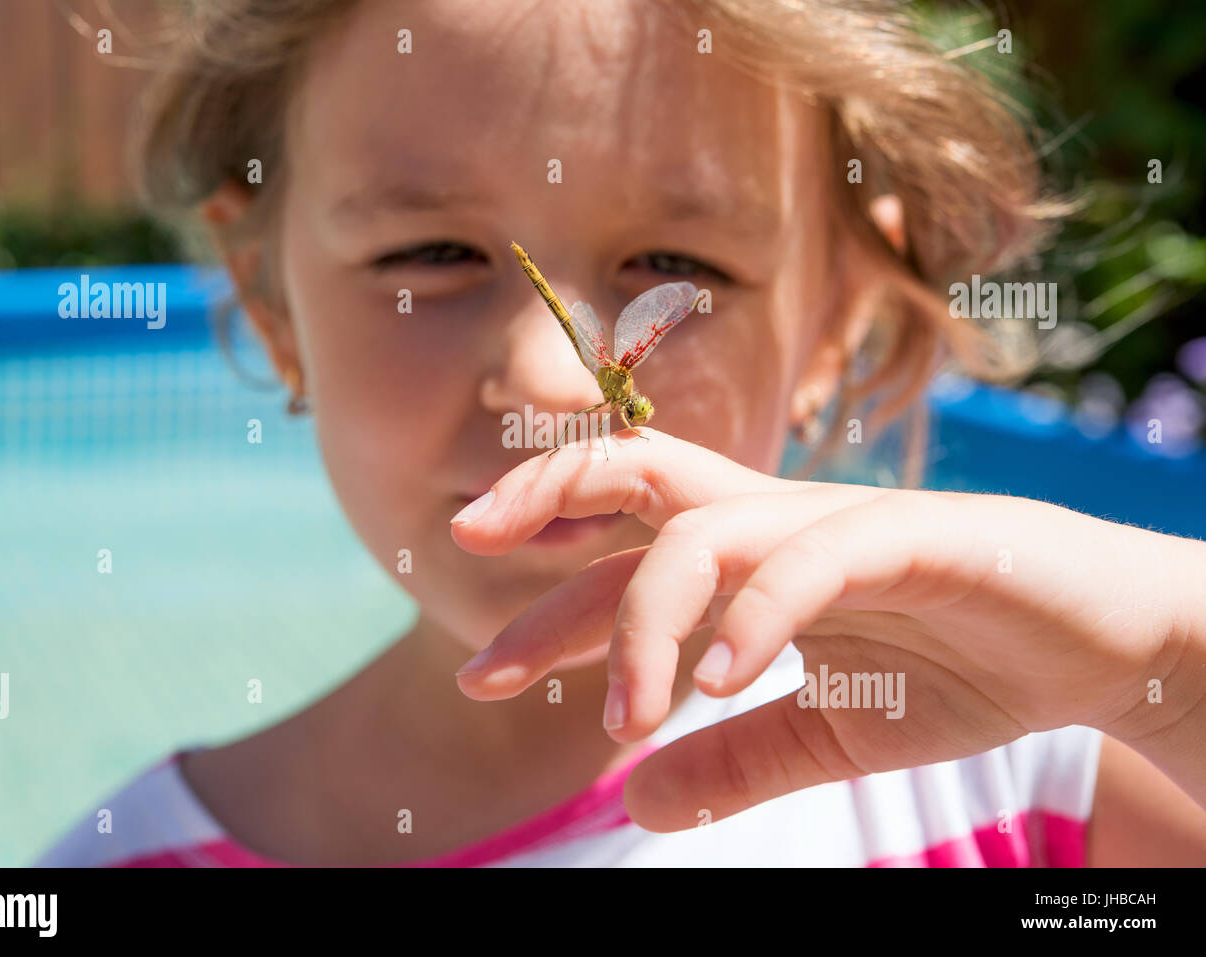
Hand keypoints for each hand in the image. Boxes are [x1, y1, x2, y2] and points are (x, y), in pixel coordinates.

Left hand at [450, 428, 1205, 830]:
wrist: (1102, 642)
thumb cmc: (965, 666)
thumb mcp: (835, 734)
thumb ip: (740, 760)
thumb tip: (642, 804)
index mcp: (752, 557)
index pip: (621, 561)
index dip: (543, 610)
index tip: (480, 676)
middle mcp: (779, 521)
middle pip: (636, 477)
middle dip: (545, 499)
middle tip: (467, 555)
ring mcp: (840, 520)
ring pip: (702, 531)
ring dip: (642, 622)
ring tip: (620, 719)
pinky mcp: (916, 535)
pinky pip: (812, 558)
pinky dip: (757, 616)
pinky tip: (718, 683)